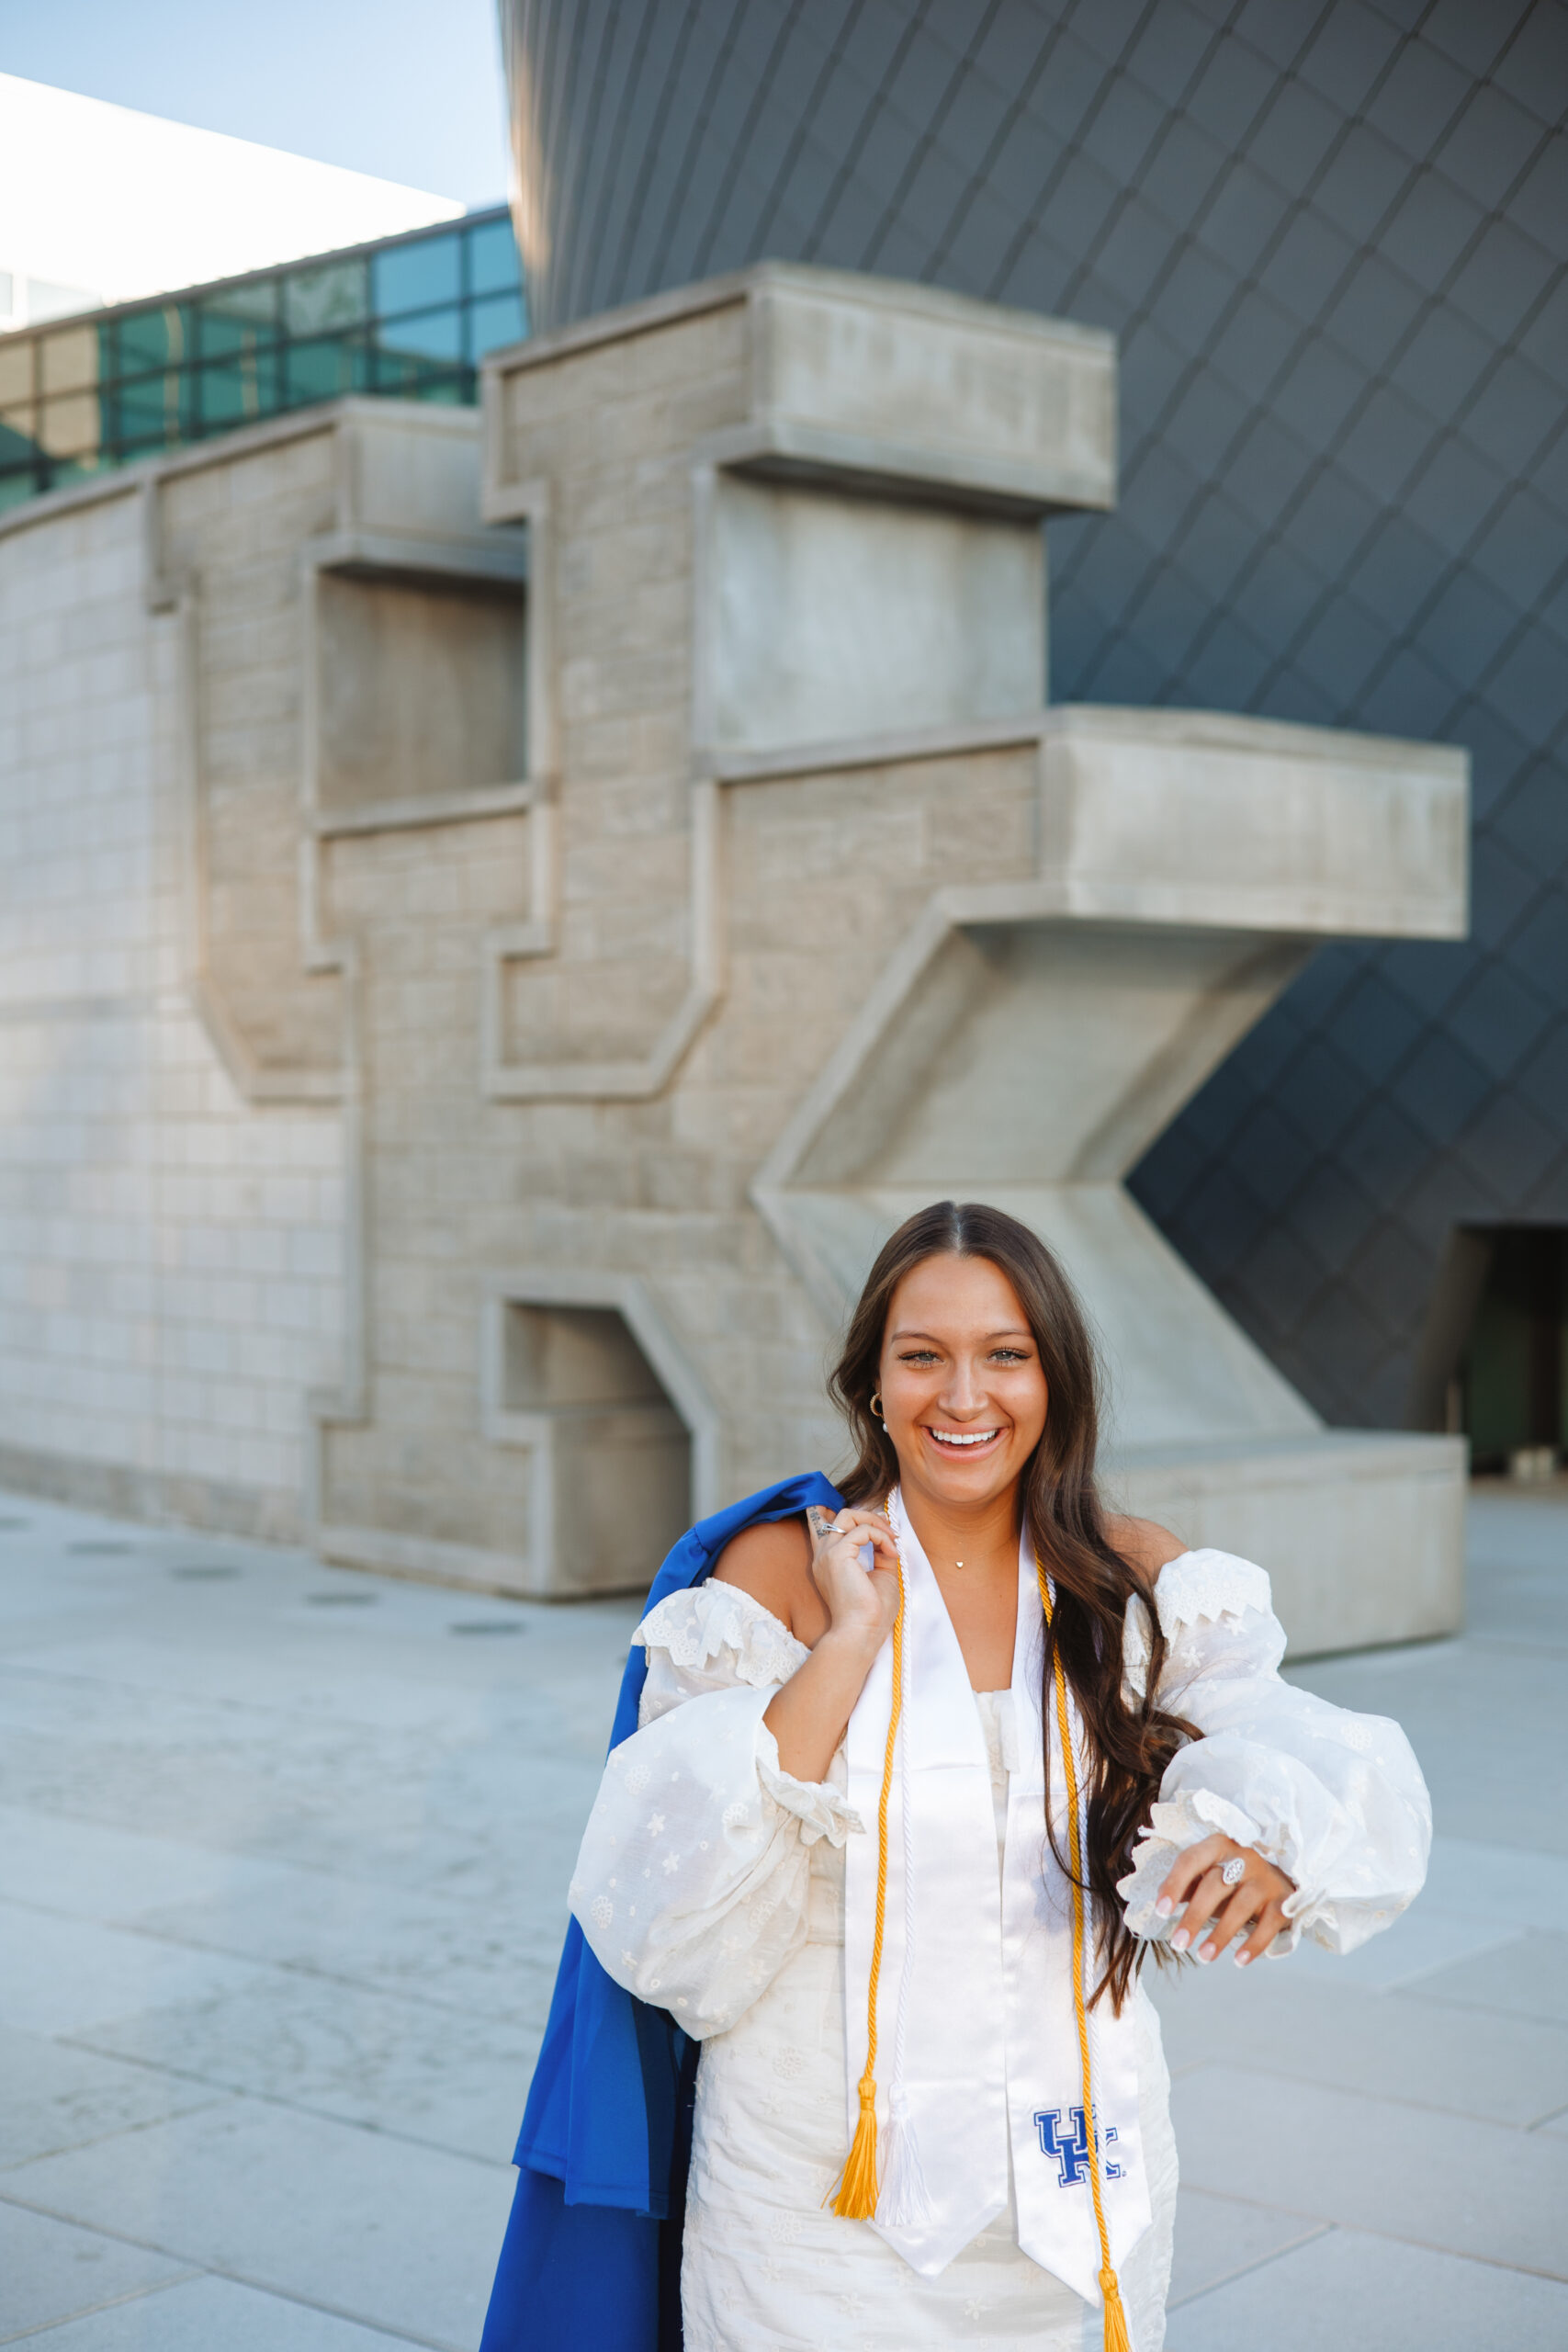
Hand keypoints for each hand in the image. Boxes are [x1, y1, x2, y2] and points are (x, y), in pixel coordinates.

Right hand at [804, 1504, 901, 1655]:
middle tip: (890, 1532)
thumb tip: (887, 1537)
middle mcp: (823, 1556)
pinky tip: (891, 1553)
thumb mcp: (880, 1576)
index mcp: (828, 1563)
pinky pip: (862, 1530)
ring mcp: (827, 1554)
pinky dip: (881, 1537)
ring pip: (848, 1515)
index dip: (849, 1516)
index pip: (824, 1526)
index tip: (875, 1523)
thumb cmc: (871, 1613)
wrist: (863, 1632)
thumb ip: (879, 1555)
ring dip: (875, 1522)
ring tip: (891, 1540)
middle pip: (841, 1515)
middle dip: (869, 1517)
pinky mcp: (837, 1555)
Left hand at [1156, 1833, 1294, 1966]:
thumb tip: (1160, 1902)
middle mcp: (1244, 1857)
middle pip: (1215, 1885)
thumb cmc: (1235, 1879)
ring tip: (1203, 1956)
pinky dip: (1254, 1944)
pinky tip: (1239, 1960)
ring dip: (1221, 1934)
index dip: (1174, 1885)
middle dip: (1194, 1916)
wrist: (1282, 1879)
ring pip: (1241, 1907)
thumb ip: (1187, 1884)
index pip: (1191, 1860)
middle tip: (1178, 1944)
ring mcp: (1265, 1878)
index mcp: (1218, 1846)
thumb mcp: (1210, 1875)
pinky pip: (1269, 1924)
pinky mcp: (1283, 1899)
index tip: (1161, 1912)